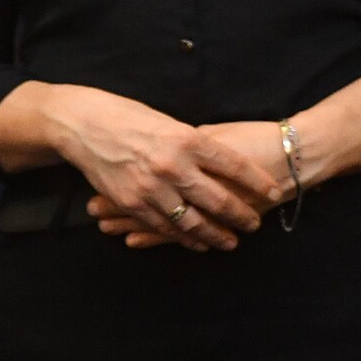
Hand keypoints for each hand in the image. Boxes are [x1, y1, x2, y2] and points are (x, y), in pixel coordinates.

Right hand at [89, 120, 291, 247]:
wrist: (85, 124)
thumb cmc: (133, 117)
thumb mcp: (173, 123)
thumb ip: (199, 144)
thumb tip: (228, 162)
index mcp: (190, 140)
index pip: (236, 165)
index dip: (258, 182)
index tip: (275, 193)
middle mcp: (173, 165)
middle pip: (218, 199)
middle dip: (241, 216)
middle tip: (255, 226)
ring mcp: (150, 187)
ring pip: (191, 220)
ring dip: (214, 235)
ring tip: (231, 242)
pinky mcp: (130, 203)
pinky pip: (163, 226)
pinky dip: (182, 238)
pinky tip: (197, 243)